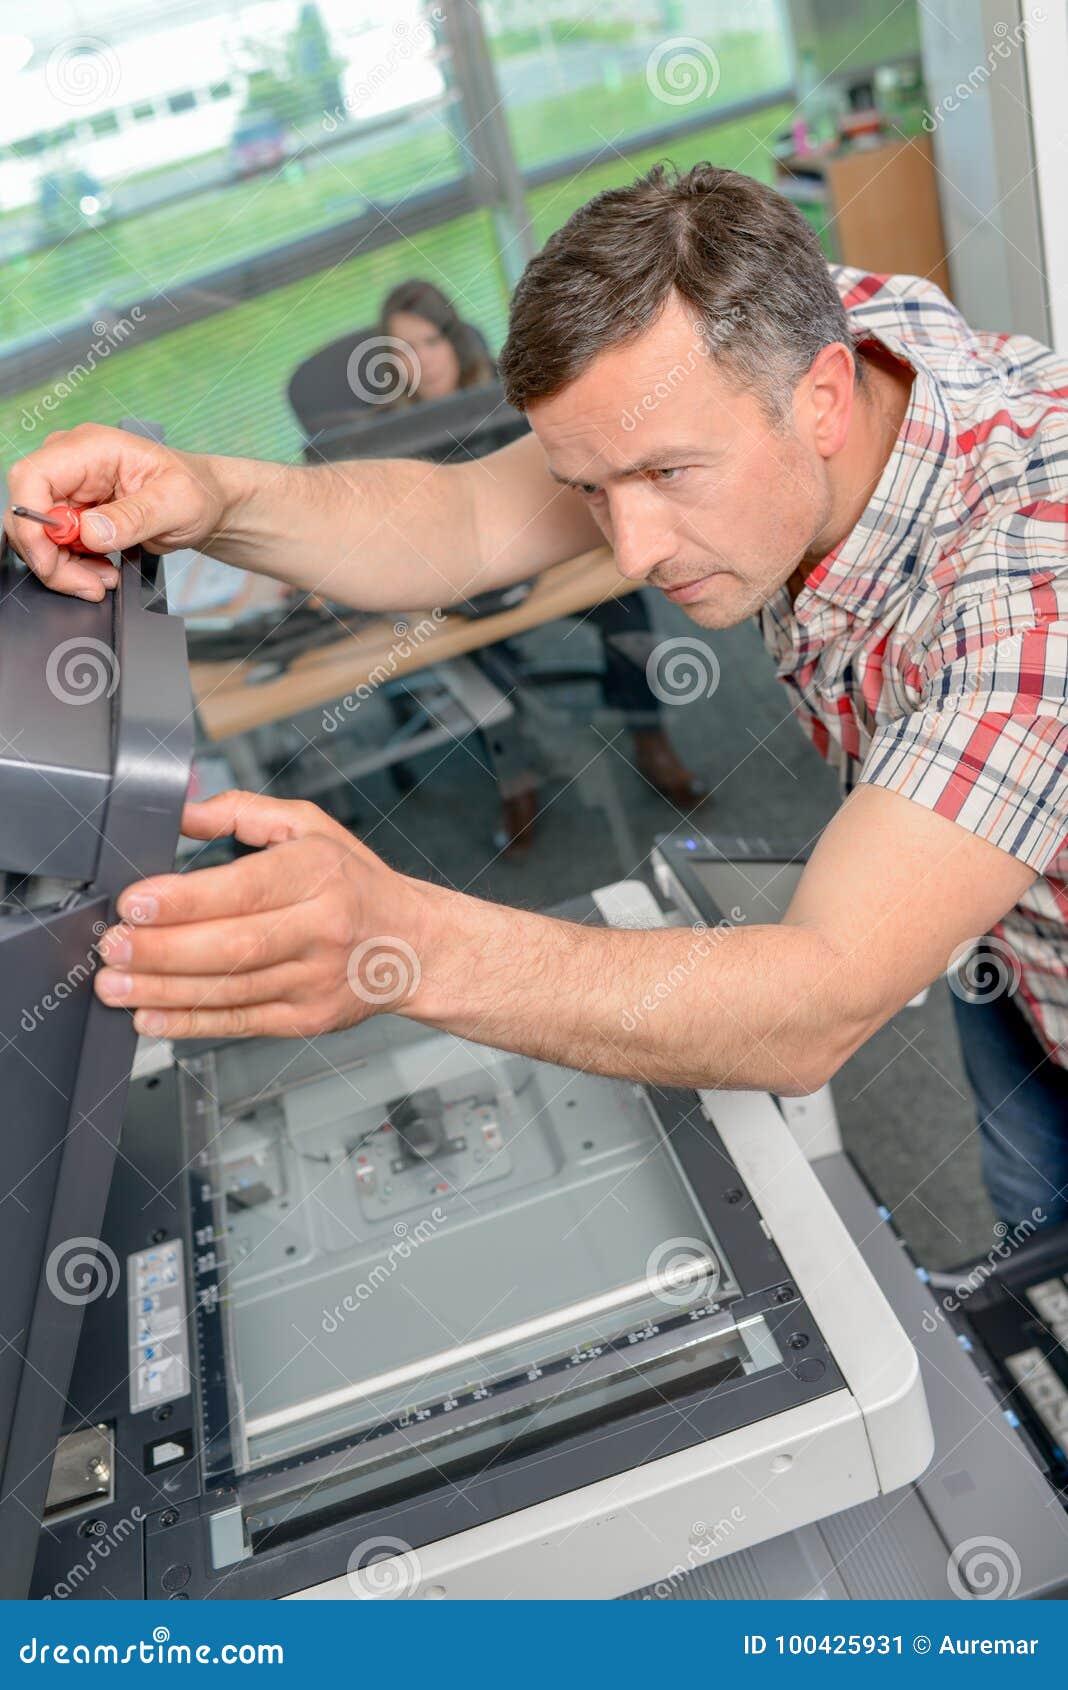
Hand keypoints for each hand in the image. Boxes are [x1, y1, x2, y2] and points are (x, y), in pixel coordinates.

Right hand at [6, 423, 227, 599]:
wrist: (205, 503)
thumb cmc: (196, 490)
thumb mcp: (176, 504)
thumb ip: (133, 517)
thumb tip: (89, 532)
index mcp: (91, 448)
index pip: (32, 477)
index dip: (32, 522)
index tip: (53, 558)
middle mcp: (72, 465)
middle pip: (28, 514)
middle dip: (50, 557)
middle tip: (88, 584)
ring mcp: (70, 490)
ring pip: (38, 537)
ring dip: (64, 568)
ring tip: (105, 579)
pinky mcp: (73, 515)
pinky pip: (55, 547)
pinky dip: (73, 568)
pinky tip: (102, 572)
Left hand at [93, 791, 431, 1040]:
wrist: (413, 947)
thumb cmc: (356, 883)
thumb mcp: (311, 827)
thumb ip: (242, 812)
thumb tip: (181, 812)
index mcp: (319, 875)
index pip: (245, 889)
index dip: (184, 900)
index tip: (134, 902)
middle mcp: (322, 929)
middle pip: (232, 946)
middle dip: (161, 950)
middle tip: (111, 946)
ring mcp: (315, 980)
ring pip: (230, 990)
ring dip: (163, 990)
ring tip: (113, 984)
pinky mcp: (307, 1019)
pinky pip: (240, 1023)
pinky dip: (190, 1023)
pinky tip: (150, 1016)